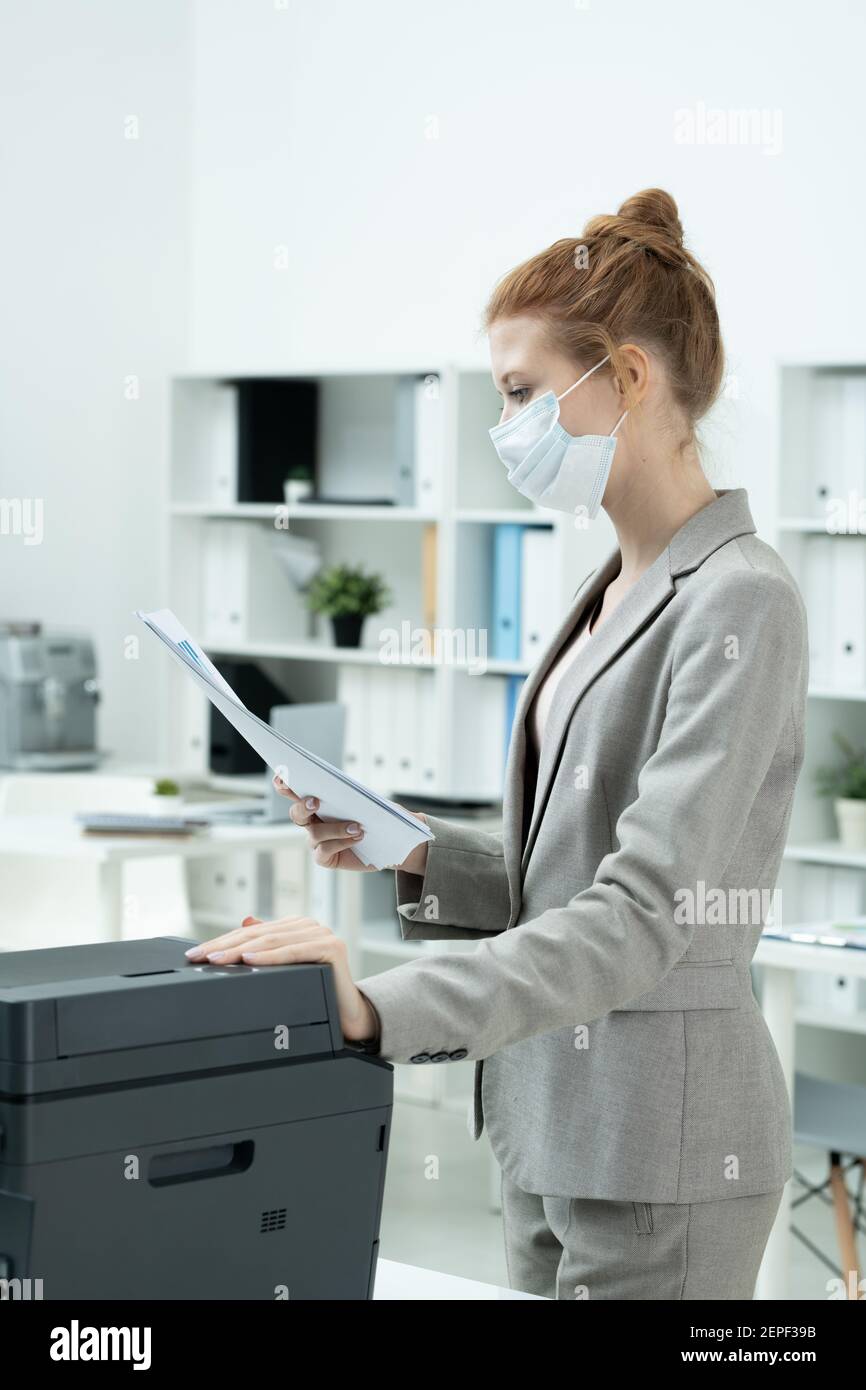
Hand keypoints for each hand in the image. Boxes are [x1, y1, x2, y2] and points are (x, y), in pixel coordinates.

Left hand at [185, 915, 378, 1042]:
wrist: (347, 1015)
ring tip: (217, 960)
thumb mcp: (285, 968)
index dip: (223, 941)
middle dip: (225, 946)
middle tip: (200, 957)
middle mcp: (309, 926)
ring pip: (272, 941)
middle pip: (258, 934)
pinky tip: (249, 960)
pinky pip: (294, 952)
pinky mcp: (332, 948)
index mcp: (296, 927)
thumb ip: (268, 945)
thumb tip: (245, 921)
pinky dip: (269, 957)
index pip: (252, 931)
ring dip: (241, 950)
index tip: (197, 953)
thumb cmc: (315, 993)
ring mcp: (322, 934)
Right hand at [272, 775, 428, 875]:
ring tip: (357, 826)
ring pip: (314, 833)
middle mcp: (312, 821)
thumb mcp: (373, 801)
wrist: (390, 844)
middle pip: (296, 813)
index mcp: (317, 802)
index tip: (282, 777)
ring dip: (335, 828)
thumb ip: (359, 794)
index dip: (284, 784)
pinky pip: (324, 850)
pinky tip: (357, 838)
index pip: (295, 791)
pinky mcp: (324, 858)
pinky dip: (341, 842)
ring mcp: (316, 841)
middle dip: (302, 806)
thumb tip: (350, 791)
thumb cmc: (379, 818)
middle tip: (315, 801)